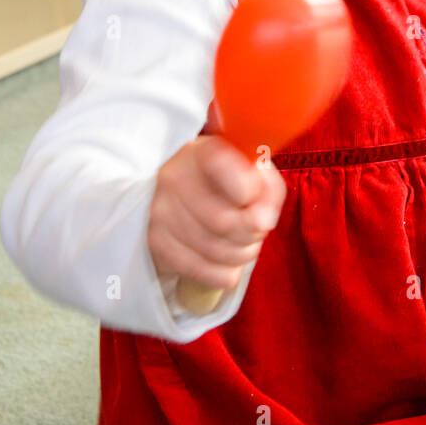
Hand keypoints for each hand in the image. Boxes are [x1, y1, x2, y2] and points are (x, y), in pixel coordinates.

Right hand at [148, 134, 285, 293]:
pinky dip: (228, 272)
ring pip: (218, 252)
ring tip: (245, 242)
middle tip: (258, 228)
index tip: (253, 197)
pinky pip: (206, 273)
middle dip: (253, 232)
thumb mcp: (255, 172)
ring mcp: (160, 212)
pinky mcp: (156, 243)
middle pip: (225, 222)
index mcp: (200, 151)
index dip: (248, 191)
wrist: (186, 195)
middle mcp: (173, 177)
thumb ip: (268, 189)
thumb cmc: (230, 182)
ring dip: (243, 253)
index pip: (222, 167)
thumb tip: (263, 220)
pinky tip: (227, 258)